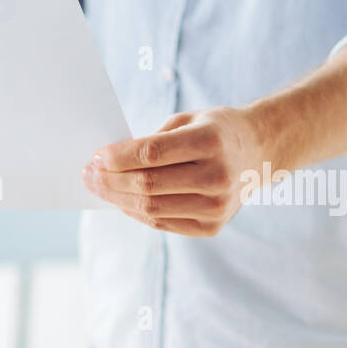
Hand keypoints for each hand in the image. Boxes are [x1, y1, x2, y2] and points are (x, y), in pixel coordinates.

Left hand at [81, 107, 264, 236]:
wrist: (259, 153)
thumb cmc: (214, 131)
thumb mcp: (188, 121)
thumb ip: (151, 141)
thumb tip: (107, 163)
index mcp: (211, 141)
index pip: (152, 154)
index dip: (118, 158)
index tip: (96, 157)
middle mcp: (217, 176)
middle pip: (148, 185)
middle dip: (110, 181)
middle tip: (88, 175)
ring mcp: (217, 206)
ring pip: (151, 209)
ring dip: (117, 199)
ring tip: (98, 188)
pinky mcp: (211, 226)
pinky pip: (161, 223)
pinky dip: (135, 212)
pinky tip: (120, 200)